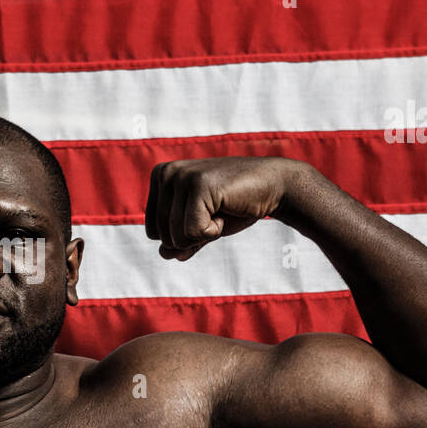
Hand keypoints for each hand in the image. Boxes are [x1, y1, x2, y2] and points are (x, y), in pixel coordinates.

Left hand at [144, 156, 306, 259]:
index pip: (153, 232)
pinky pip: (193, 231)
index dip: (183, 235)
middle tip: (217, 212)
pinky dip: (214, 231)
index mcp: (159, 178)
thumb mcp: (202, 227)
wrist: (274, 186)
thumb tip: (164, 255)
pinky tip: (226, 209)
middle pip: (163, 236)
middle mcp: (165, 173)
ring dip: (205, 233)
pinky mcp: (198, 185)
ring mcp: (180, 177)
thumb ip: (181, 242)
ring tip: (221, 209)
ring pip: (176, 236)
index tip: (205, 214)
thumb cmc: (235, 205)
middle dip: (194, 236)